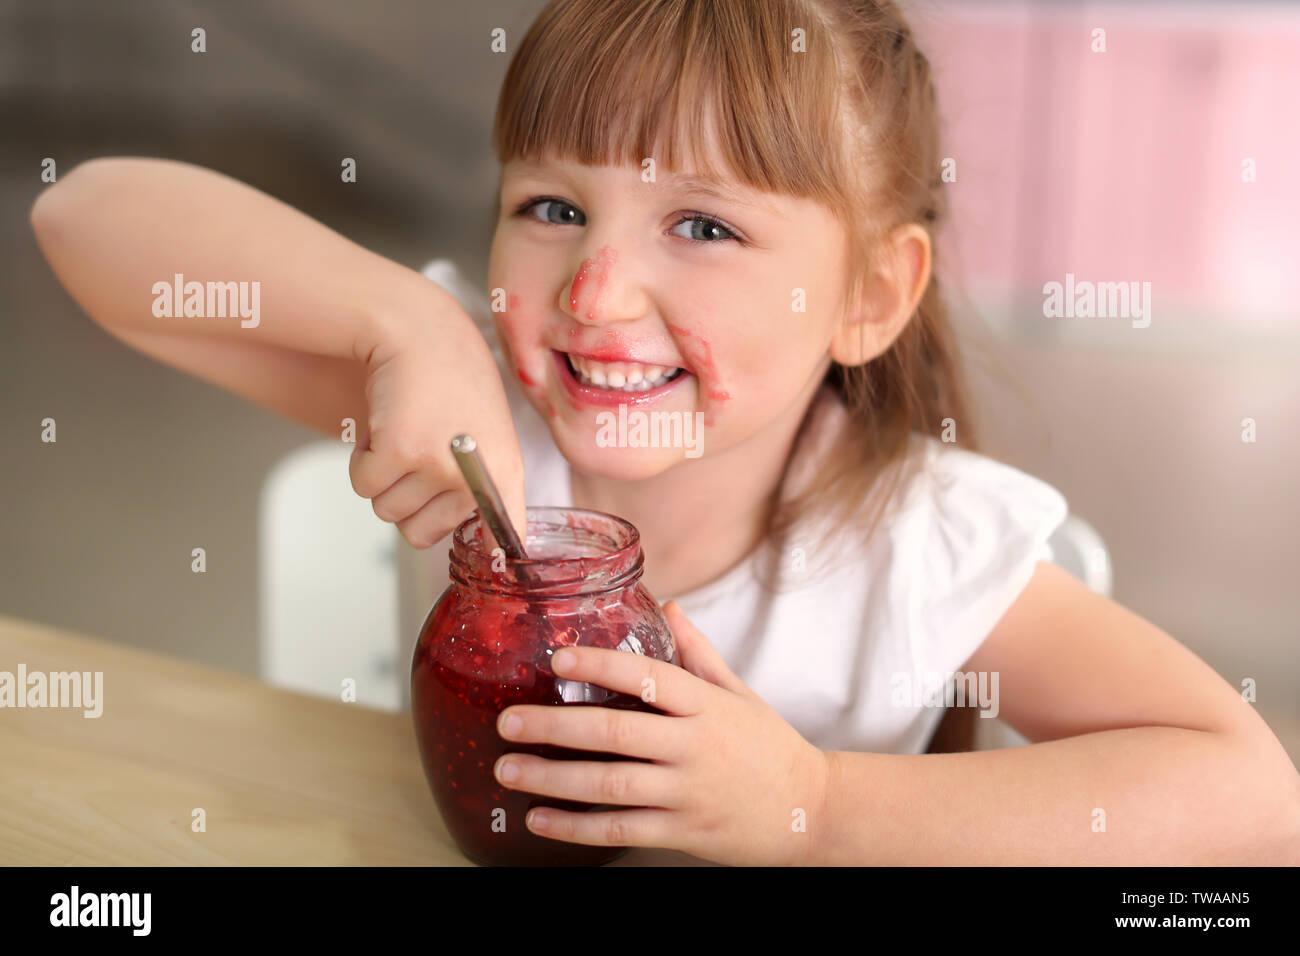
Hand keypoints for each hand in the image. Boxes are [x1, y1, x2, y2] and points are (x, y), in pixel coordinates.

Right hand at [349, 294, 526, 548]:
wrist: (423, 332)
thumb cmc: (452, 384)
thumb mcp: (489, 436)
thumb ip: (485, 486)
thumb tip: (487, 551)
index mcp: (507, 473)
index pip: (504, 535)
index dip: (488, 555)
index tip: (487, 566)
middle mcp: (477, 475)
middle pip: (419, 533)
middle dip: (407, 502)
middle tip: (417, 457)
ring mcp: (437, 465)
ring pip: (386, 510)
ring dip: (383, 478)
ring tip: (403, 433)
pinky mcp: (398, 451)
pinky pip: (364, 485)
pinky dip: (362, 460)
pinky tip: (383, 427)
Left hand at [491, 601, 831, 865]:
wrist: (812, 812)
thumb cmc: (769, 747)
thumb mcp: (738, 694)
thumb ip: (698, 653)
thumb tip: (668, 606)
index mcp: (707, 706)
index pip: (648, 679)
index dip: (601, 668)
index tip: (557, 660)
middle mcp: (695, 747)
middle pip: (616, 734)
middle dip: (555, 728)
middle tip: (507, 721)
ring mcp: (688, 793)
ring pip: (611, 786)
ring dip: (554, 779)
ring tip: (508, 769)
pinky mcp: (684, 833)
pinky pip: (621, 830)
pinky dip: (576, 828)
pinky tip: (541, 820)